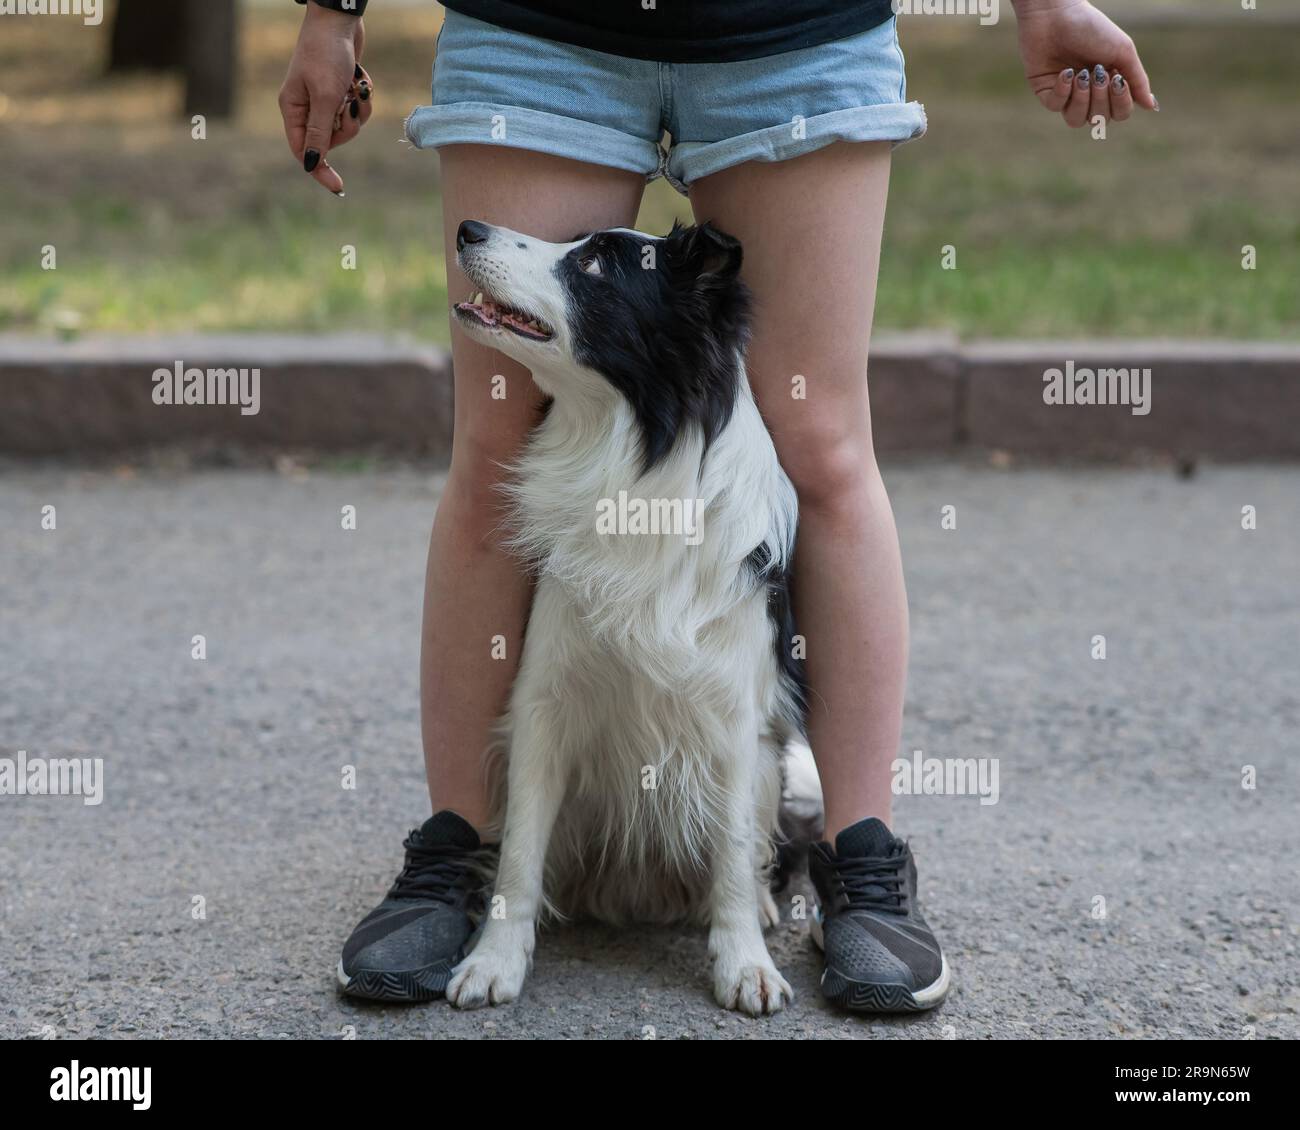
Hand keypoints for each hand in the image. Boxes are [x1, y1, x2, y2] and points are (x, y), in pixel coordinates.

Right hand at [278, 6, 373, 194]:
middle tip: (350, 103)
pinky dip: (363, 98)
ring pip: (347, 126)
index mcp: (292, 109)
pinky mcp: (341, 92)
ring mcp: (324, 100)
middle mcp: (306, 108)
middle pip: (332, 141)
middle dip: (347, 125)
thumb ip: (319, 132)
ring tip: (356, 86)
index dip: (319, 169)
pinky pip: (357, 111)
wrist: (341, 20)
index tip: (338, 187)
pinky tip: (360, 79)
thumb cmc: (327, 54)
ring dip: (358, 110)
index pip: (303, 151)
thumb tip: (312, 164)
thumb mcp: (325, 96)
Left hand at [1015, 0, 1156, 127]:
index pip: (1120, 113)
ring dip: (1082, 99)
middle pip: (1100, 119)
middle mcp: (1089, 92)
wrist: (1057, 14)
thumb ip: (1137, 79)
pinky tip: (1065, 72)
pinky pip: (1056, 106)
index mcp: (1110, 83)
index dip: (1121, 102)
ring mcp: (1066, 94)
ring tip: (1081, 75)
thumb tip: (1152, 106)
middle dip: (1101, 99)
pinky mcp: (1045, 92)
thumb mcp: (1122, 51)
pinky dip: (1063, 91)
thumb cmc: (1092, 29)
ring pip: (1077, 120)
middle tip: (1097, 73)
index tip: (1117, 77)